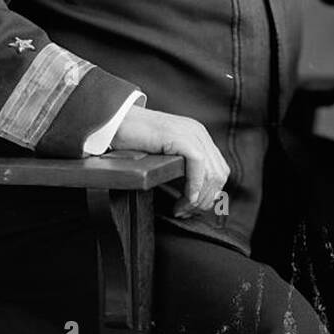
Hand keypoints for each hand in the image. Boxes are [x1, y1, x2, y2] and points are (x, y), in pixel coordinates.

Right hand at [110, 105, 229, 215]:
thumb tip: (191, 195)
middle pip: (219, 174)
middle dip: (205, 199)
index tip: (190, 208)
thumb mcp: (164, 153)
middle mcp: (198, 132)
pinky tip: (185, 198)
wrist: (114, 121)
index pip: (219, 170)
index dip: (209, 194)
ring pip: (212, 172)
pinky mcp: (180, 136)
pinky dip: (194, 186)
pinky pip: (198, 165)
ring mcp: (191, 133)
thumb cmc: (132, 139)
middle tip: (185, 212)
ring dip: (199, 197)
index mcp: (198, 136)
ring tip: (182, 209)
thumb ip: (181, 166)